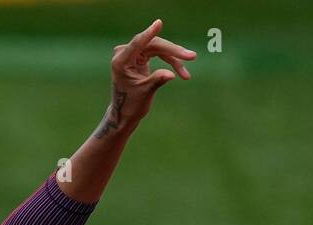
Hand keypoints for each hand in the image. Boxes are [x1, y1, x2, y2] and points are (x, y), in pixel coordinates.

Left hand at [99, 19, 194, 135]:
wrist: (124, 113)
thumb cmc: (131, 105)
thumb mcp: (144, 93)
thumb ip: (156, 81)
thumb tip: (171, 74)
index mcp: (121, 61)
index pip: (138, 43)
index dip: (150, 33)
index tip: (159, 23)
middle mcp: (125, 54)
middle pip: (153, 44)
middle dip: (173, 51)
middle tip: (192, 56)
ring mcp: (133, 54)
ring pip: (159, 49)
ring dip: (175, 58)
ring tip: (187, 72)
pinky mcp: (140, 56)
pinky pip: (159, 54)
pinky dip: (171, 61)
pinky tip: (182, 73)